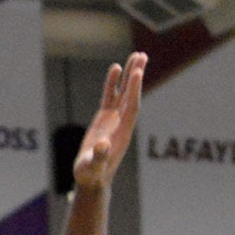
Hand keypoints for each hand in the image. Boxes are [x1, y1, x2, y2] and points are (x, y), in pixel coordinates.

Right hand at [73, 53, 145, 191]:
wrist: (92, 178)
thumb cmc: (92, 174)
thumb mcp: (93, 167)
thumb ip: (98, 157)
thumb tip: (102, 144)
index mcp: (122, 132)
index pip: (131, 106)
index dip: (135, 90)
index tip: (138, 72)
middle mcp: (122, 122)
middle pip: (132, 95)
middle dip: (137, 76)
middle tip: (142, 56)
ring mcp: (114, 119)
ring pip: (124, 92)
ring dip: (130, 75)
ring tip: (137, 56)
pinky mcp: (105, 117)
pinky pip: (110, 96)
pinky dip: (113, 82)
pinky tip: (116, 68)